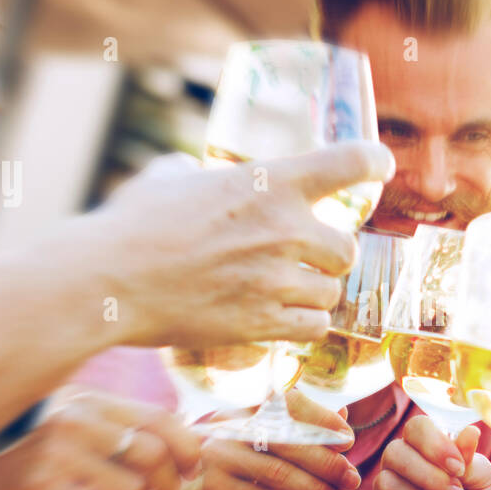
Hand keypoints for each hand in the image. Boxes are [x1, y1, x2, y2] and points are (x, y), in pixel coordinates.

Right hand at [0, 389, 201, 489]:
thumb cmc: (55, 469)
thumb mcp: (94, 436)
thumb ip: (137, 433)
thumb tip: (201, 444)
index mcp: (90, 400)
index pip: (158, 417)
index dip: (187, 446)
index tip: (192, 468)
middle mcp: (71, 418)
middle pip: (151, 453)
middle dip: (167, 482)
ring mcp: (54, 451)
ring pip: (131, 488)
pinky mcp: (43, 486)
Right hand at [88, 143, 394, 347]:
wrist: (108, 281)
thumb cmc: (131, 224)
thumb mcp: (169, 177)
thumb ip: (199, 174)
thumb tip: (194, 176)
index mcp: (268, 182)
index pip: (347, 161)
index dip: (372, 162)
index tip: (382, 165)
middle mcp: (285, 230)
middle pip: (347, 249)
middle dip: (330, 257)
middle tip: (306, 259)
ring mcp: (277, 279)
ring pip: (331, 293)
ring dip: (313, 294)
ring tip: (284, 293)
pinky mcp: (264, 322)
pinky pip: (314, 328)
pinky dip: (303, 325)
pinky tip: (281, 319)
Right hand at [187, 390, 359, 489]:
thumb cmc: (245, 471)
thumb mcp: (274, 447)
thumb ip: (305, 429)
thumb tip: (344, 413)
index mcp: (247, 408)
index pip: (288, 402)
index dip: (322, 418)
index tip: (348, 440)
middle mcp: (230, 425)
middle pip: (288, 440)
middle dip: (327, 462)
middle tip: (352, 479)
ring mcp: (218, 455)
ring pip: (278, 472)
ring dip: (315, 489)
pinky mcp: (214, 487)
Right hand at [373, 417, 490, 489]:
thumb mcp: (484, 480)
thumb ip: (470, 458)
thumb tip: (469, 432)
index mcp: (425, 448)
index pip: (416, 428)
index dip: (434, 444)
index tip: (458, 466)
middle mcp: (402, 467)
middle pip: (394, 453)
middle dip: (428, 474)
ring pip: (386, 483)